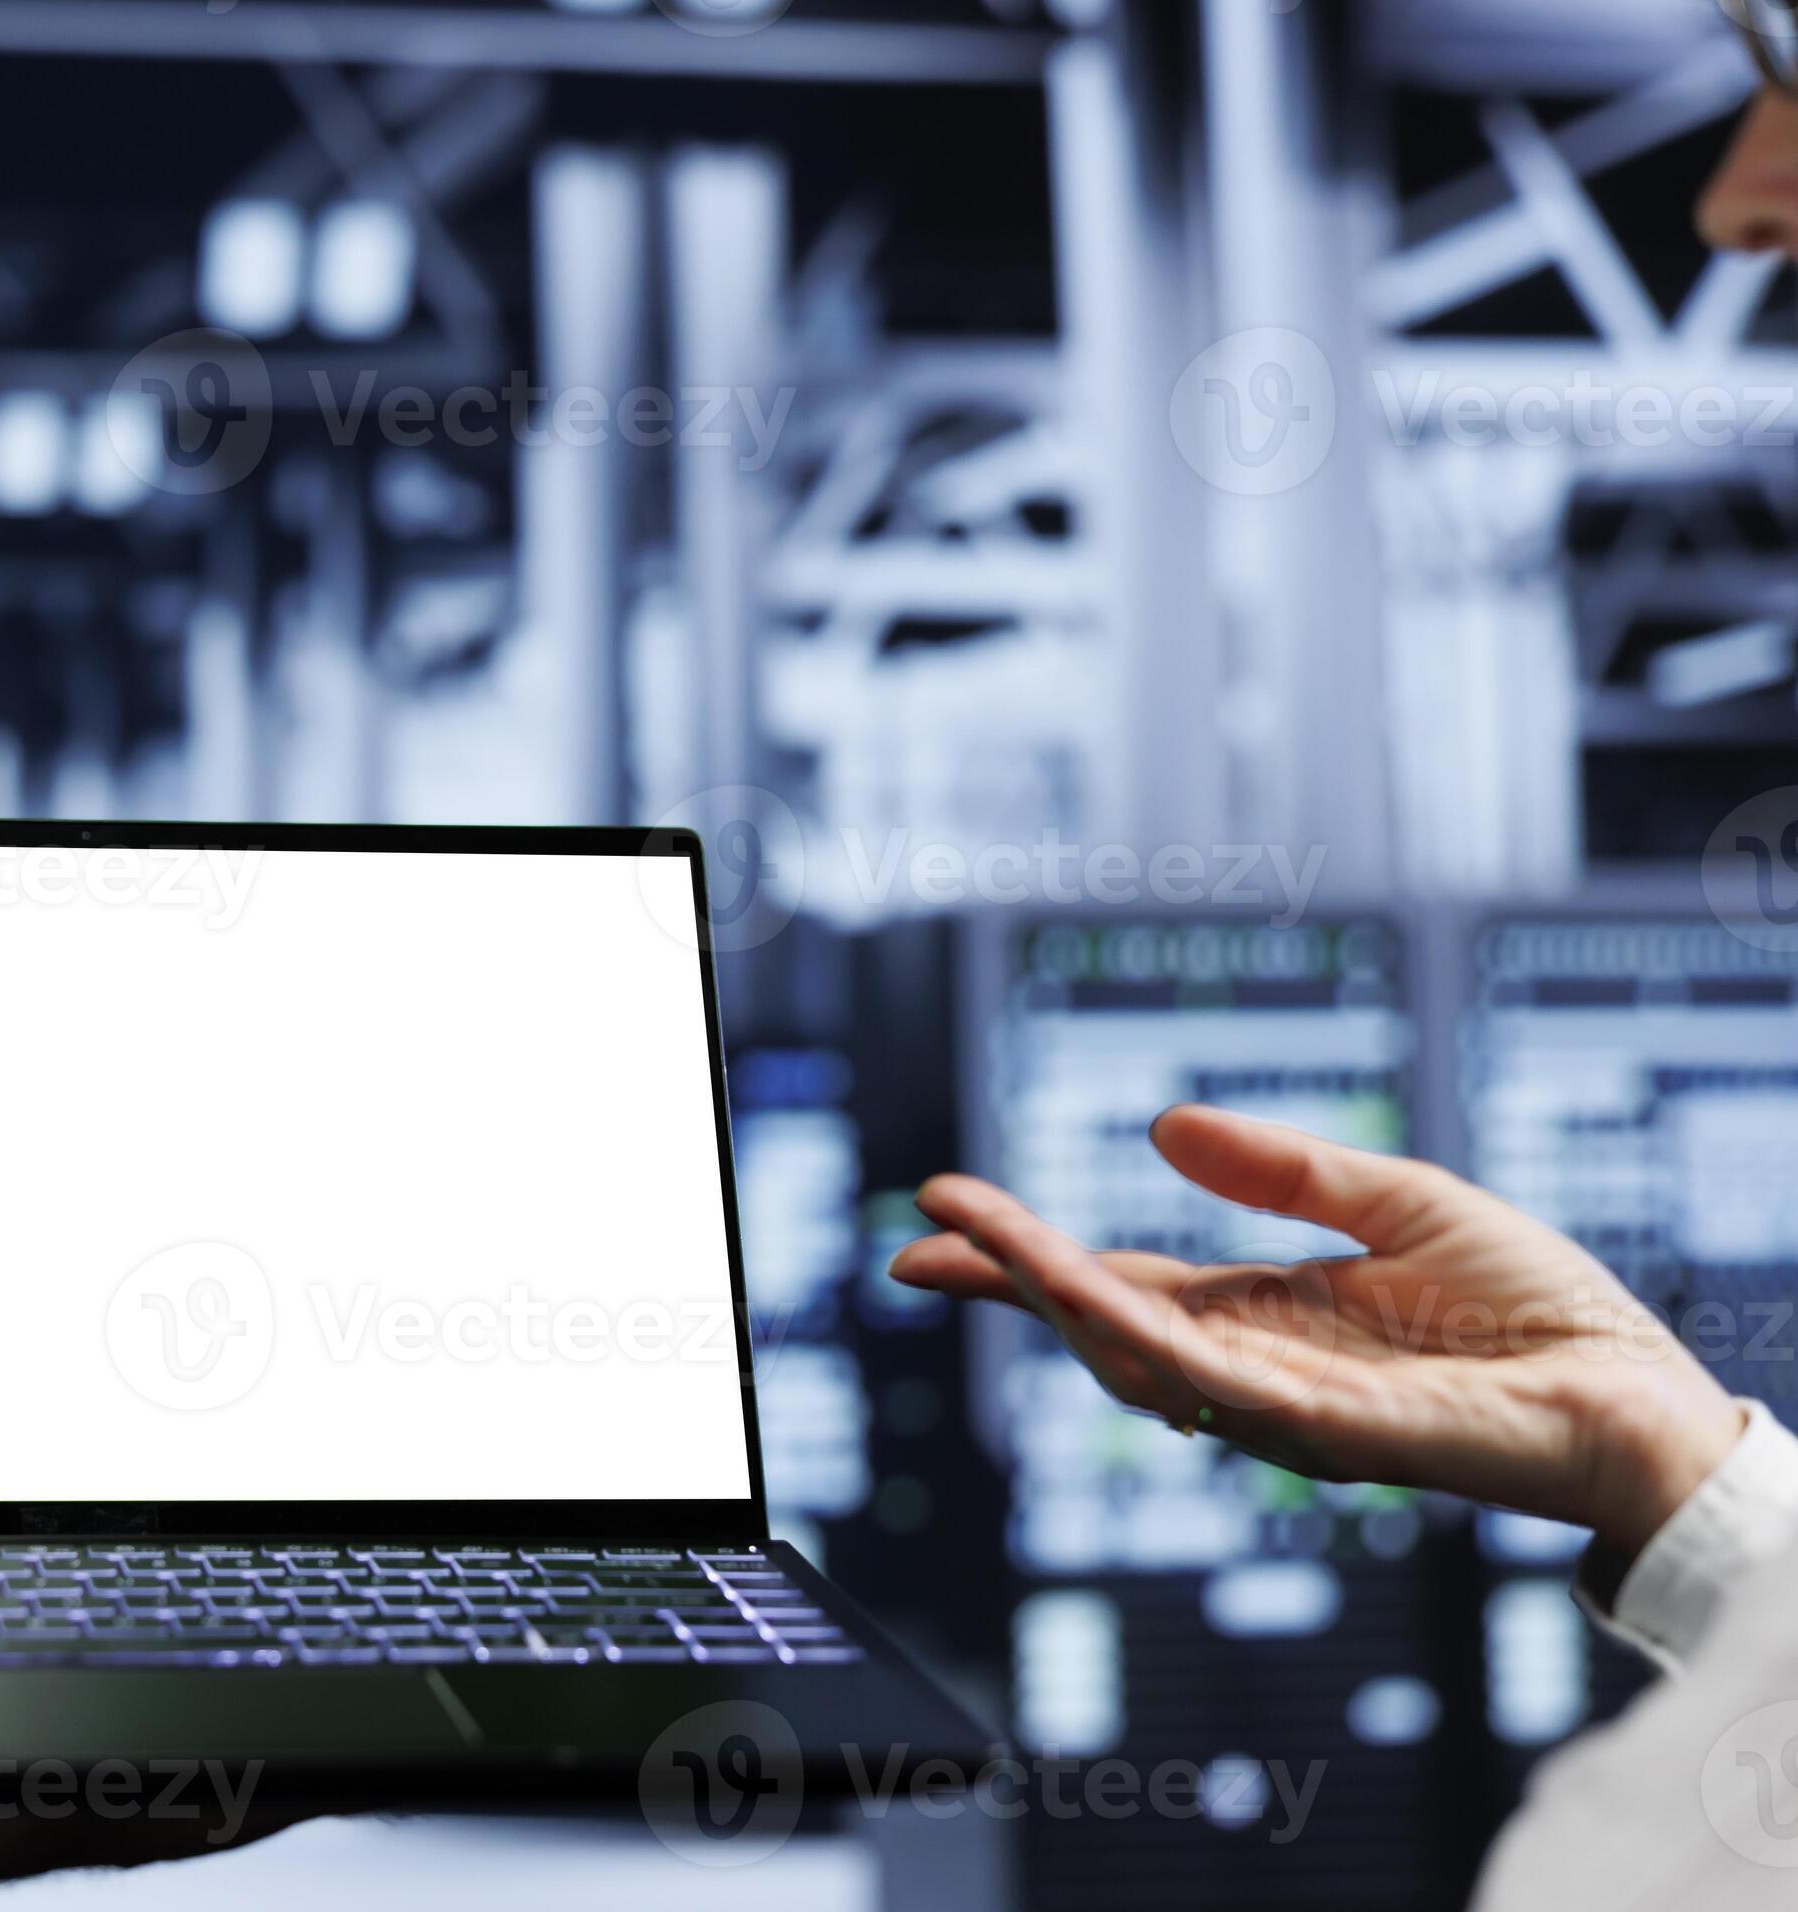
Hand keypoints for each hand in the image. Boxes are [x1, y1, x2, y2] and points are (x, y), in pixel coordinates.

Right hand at [891, 1103, 1745, 1557]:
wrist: (1635, 1391)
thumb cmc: (1537, 1310)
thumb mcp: (1399, 1200)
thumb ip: (1286, 1168)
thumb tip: (1160, 1125)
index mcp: (1259, 1313)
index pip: (1113, 1283)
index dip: (1023, 1255)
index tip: (938, 1217)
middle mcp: (1251, 1367)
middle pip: (1098, 1321)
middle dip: (1007, 1276)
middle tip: (923, 1229)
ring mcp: (1283, 1407)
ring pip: (1136, 1356)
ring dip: (1050, 1299)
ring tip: (983, 1241)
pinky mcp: (1334, 1432)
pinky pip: (1220, 1387)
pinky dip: (1142, 1345)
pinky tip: (1084, 1300)